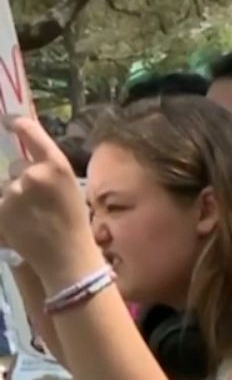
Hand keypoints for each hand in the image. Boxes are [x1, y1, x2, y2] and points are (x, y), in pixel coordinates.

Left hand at [0, 117, 100, 288]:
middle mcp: (34, 174)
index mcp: (57, 166)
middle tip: (36, 202)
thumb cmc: (75, 225)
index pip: (30, 132)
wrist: (68, 258)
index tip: (9, 121)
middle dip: (20, 179)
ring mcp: (15, 191)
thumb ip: (49, 171)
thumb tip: (27, 159)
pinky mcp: (1, 209)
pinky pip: (0, 201)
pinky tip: (20, 225)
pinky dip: (6, 212)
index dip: (16, 123)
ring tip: (29, 217)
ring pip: (5, 185)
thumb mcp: (70, 189)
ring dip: (11, 197)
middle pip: (15, 166)